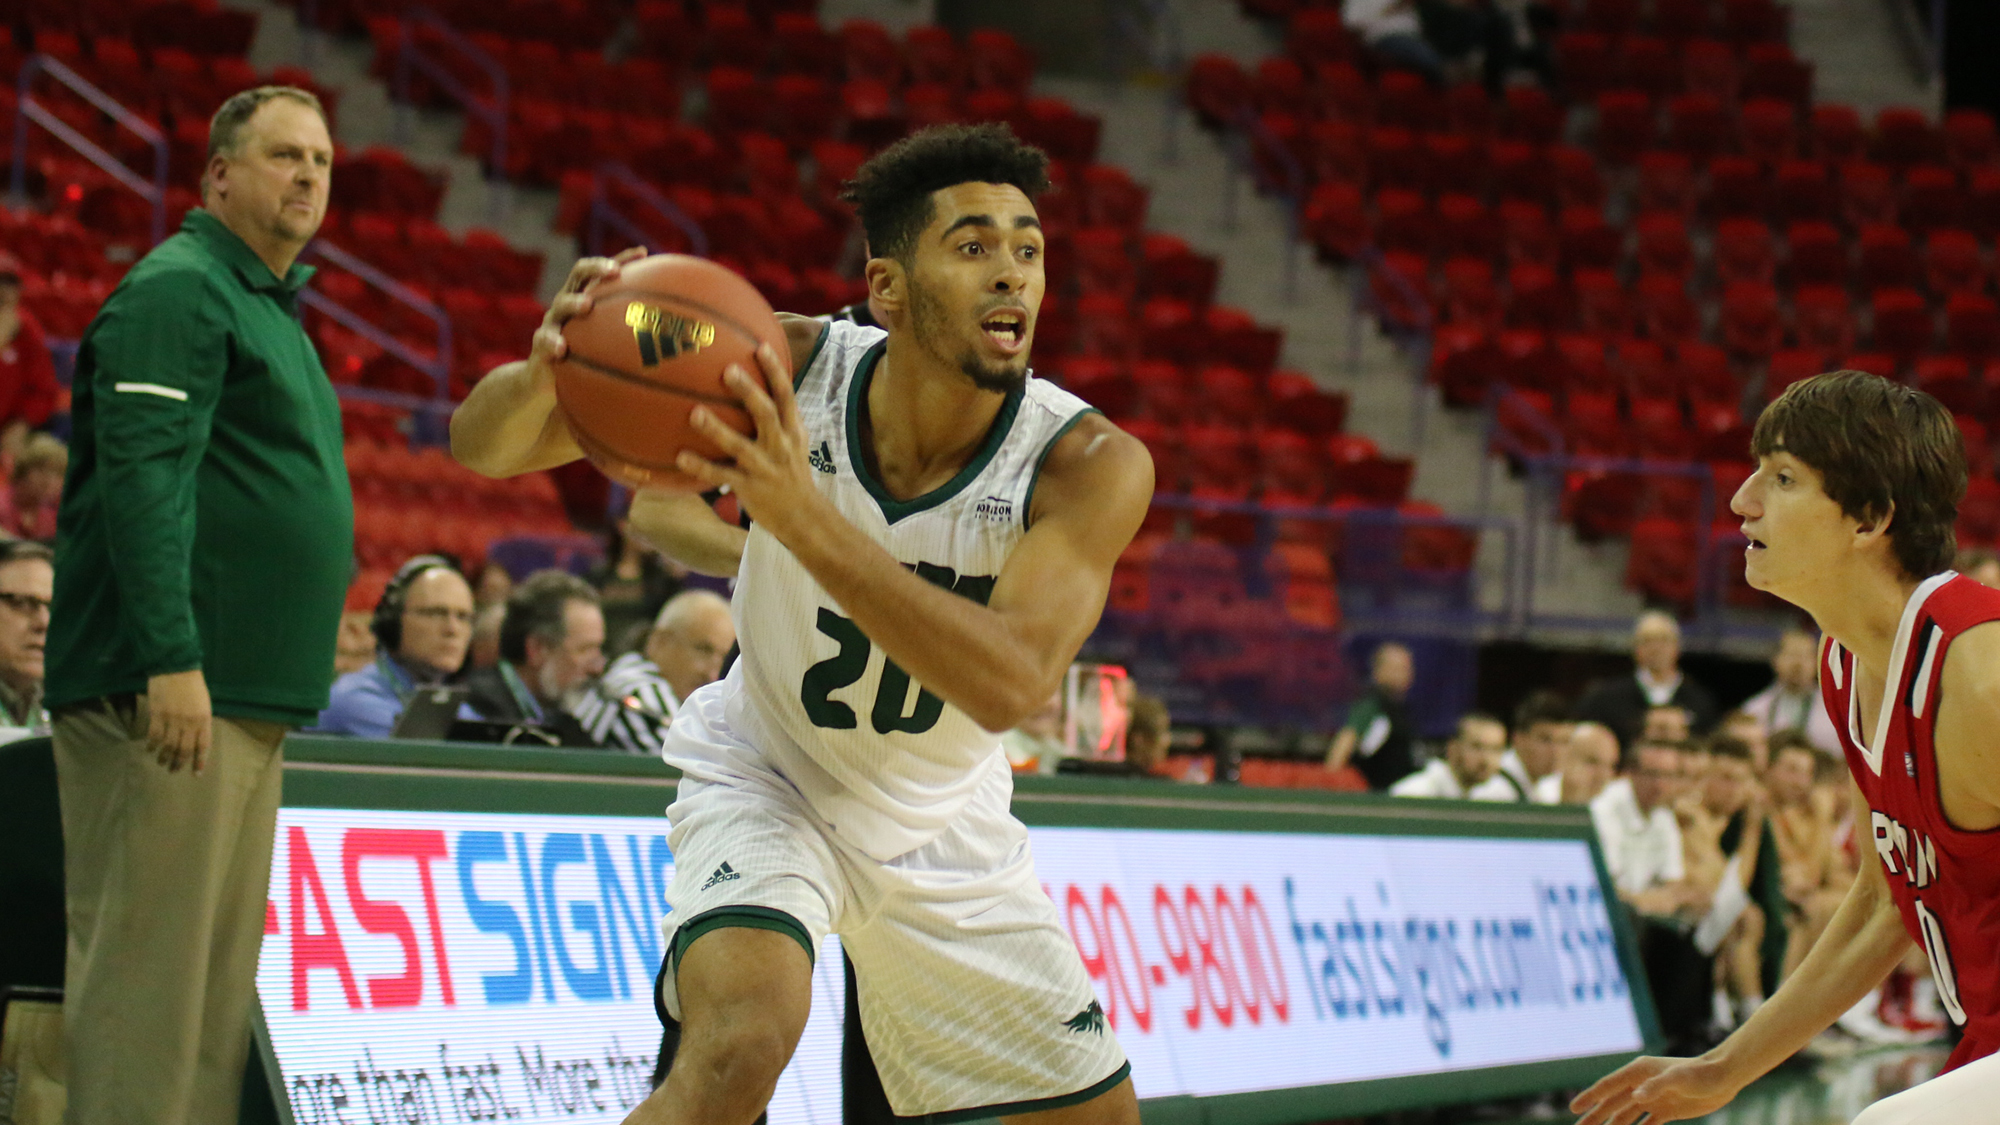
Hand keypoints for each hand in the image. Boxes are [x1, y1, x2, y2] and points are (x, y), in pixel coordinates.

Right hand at [147, 669, 211, 774]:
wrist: (176, 667)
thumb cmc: (192, 684)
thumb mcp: (203, 703)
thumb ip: (200, 722)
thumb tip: (194, 739)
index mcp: (204, 719)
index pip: (203, 745)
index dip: (199, 761)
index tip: (196, 773)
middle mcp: (189, 722)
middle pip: (184, 749)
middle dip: (179, 763)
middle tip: (173, 771)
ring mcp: (172, 719)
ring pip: (168, 745)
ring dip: (164, 757)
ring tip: (161, 763)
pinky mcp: (157, 714)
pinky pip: (154, 735)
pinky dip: (151, 745)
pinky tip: (149, 750)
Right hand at [526, 247, 646, 376]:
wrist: (548, 384)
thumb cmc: (590, 365)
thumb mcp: (615, 351)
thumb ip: (639, 343)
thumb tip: (684, 349)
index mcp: (589, 298)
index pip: (605, 272)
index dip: (622, 259)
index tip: (643, 253)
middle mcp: (570, 304)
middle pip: (580, 274)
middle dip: (596, 267)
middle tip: (613, 272)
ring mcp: (553, 323)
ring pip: (560, 304)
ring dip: (573, 302)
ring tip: (586, 306)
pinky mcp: (540, 345)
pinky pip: (543, 341)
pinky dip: (551, 343)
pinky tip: (562, 350)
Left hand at [675, 345, 827, 543]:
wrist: (804, 516)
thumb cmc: (791, 473)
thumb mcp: (793, 442)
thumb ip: (777, 417)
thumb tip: (752, 386)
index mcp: (792, 430)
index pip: (786, 395)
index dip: (775, 370)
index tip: (761, 346)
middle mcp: (781, 445)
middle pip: (766, 413)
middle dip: (748, 392)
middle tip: (727, 370)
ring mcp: (765, 467)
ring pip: (740, 446)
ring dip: (717, 429)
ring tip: (694, 413)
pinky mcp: (750, 487)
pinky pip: (722, 475)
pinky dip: (701, 466)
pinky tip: (680, 456)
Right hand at [1571, 1054, 1742, 1124]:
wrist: (1724, 1077)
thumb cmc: (1701, 1074)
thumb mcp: (1679, 1078)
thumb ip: (1656, 1086)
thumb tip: (1636, 1097)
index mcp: (1638, 1072)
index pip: (1608, 1086)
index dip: (1590, 1097)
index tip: (1574, 1108)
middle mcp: (1641, 1084)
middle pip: (1612, 1103)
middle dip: (1595, 1116)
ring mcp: (1652, 1098)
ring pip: (1625, 1115)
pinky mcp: (1665, 1110)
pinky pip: (1645, 1124)